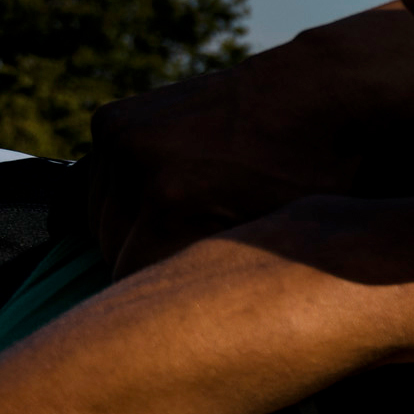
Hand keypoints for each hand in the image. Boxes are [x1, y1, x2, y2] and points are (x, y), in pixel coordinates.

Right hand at [88, 63, 365, 274]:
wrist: (314, 95)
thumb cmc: (312, 178)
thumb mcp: (281, 238)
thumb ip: (220, 273)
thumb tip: (191, 318)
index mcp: (171, 201)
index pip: (131, 280)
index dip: (167, 294)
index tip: (194, 294)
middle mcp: (135, 165)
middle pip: (111, 249)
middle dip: (149, 260)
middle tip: (196, 258)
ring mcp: (119, 136)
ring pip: (99, 218)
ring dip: (132, 229)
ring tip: (187, 225)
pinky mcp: (111, 120)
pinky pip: (99, 183)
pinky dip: (126, 194)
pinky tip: (171, 193)